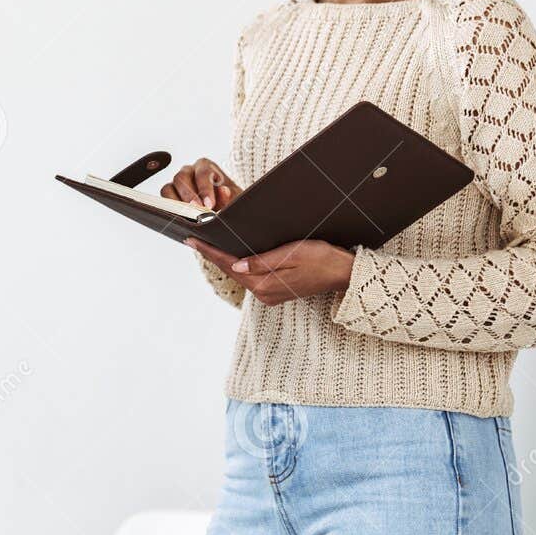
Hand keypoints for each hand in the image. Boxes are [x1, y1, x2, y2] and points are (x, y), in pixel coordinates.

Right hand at [161, 157, 240, 210]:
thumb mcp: (234, 198)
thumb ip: (230, 195)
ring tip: (186, 216)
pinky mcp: (169, 194)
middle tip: (196, 210)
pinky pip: (164, 198)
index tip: (209, 204)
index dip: (205, 188)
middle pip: (181, 177)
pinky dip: (168, 206)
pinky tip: (178, 216)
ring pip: (169, 187)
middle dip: (189, 195)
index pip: (202, 172)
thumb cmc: (228, 199)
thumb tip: (223, 191)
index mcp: (205, 166)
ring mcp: (176, 183)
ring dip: (176, 202)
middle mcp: (188, 171)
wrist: (221, 208)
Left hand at [186, 238, 354, 305]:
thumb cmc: (322, 258)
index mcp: (265, 284)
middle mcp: (263, 293)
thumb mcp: (293, 254)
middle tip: (195, 239)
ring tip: (208, 245)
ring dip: (225, 260)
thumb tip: (236, 265)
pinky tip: (233, 256)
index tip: (192, 240)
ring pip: (239, 274)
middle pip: (231, 270)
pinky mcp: (274, 292)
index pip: (229, 264)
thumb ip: (262, 261)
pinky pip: (250, 278)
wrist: (343, 273)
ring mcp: (268, 295)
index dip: (209, 251)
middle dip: (213, 255)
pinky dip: (239, 266)